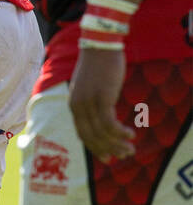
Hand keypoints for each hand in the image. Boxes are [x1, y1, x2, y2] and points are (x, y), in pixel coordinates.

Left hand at [68, 46, 134, 160]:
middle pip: (91, 137)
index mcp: (73, 105)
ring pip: (101, 133)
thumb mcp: (90, 88)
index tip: (108, 158)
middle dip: (108, 150)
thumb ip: (94, 103)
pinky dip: (120, 133)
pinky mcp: (101, 98)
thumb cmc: (98, 66)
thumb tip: (105, 118)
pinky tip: (131, 135)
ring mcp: (88, 103)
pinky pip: (110, 123)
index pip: (82, 134)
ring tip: (131, 149)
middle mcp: (77, 106)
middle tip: (124, 156)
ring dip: (117, 144)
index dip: (95, 148)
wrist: (99, 46)